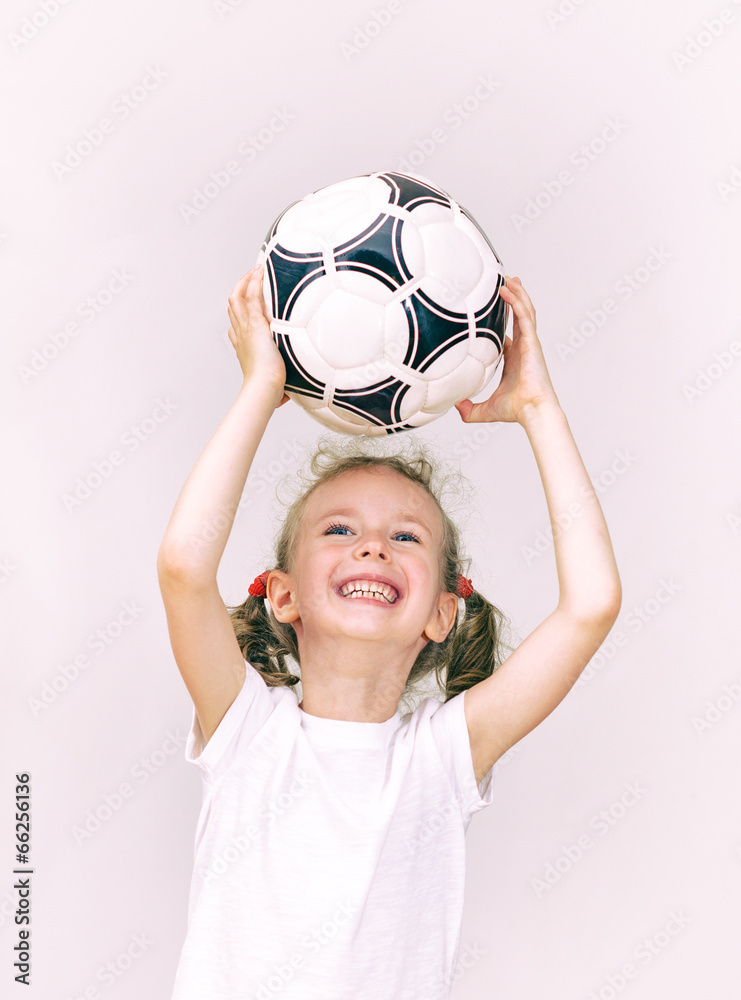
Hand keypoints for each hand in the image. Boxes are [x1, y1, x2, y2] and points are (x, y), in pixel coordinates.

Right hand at [227, 265, 288, 406]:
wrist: (265, 388)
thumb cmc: (268, 391)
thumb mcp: (273, 385)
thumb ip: (280, 389)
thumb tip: (287, 400)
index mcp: (242, 348)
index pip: (235, 328)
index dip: (238, 315)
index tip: (245, 308)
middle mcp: (240, 335)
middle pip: (233, 307)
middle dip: (240, 291)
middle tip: (250, 279)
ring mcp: (246, 328)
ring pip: (237, 298)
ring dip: (244, 282)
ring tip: (254, 271)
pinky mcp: (256, 324)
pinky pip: (251, 296)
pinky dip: (253, 282)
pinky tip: (259, 272)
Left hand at [455, 276, 557, 424]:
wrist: (532, 410)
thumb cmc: (516, 410)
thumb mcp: (485, 409)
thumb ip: (470, 409)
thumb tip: (454, 406)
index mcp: (514, 359)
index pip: (508, 334)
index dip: (502, 321)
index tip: (494, 311)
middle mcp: (523, 348)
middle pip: (519, 317)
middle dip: (514, 299)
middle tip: (507, 283)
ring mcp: (529, 343)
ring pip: (524, 311)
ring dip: (517, 293)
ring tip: (509, 278)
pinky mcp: (532, 341)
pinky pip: (524, 315)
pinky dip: (516, 300)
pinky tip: (507, 289)